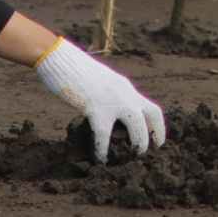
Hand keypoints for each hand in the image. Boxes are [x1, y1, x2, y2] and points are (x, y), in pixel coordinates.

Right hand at [34, 39, 166, 162]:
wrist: (60, 58)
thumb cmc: (74, 71)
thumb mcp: (100, 82)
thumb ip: (110, 96)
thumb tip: (110, 115)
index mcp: (125, 87)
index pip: (150, 109)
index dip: (157, 127)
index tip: (156, 142)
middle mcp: (124, 93)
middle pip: (149, 116)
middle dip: (151, 137)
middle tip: (145, 154)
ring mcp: (112, 100)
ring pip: (136, 125)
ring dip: (137, 144)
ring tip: (130, 158)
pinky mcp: (95, 107)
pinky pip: (104, 134)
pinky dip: (103, 149)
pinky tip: (100, 158)